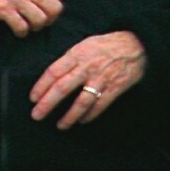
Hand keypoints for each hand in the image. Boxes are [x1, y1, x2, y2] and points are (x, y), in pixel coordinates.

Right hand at [0, 0, 62, 36]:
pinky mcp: (4, 9)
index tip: (44, 10)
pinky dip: (21, 31)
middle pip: (54, 8)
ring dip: (35, 26)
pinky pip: (22, 26)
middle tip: (38, 21)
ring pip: (41, 19)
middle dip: (48, 18)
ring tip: (26, 26)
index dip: (52, 5)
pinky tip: (16, 30)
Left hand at [28, 31, 145, 128]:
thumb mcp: (84, 45)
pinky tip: (82, 121)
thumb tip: (51, 76)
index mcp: (76, 55)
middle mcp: (87, 67)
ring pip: (81, 101)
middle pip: (62, 88)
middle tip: (37, 115)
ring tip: (60, 125)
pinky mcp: (115, 88)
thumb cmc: (105, 46)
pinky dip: (90, 115)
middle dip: (47, 104)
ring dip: (69, 116)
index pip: (53, 72)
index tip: (32, 98)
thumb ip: (68, 60)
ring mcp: (101, 79)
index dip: (41, 86)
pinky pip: (99, 105)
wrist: (136, 45)